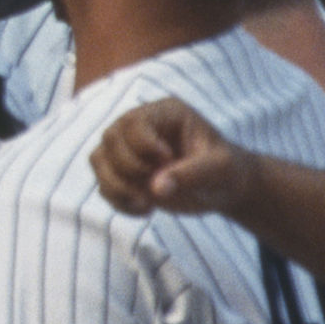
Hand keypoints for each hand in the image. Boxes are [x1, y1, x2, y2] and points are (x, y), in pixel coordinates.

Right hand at [91, 99, 248, 220]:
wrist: (222, 188)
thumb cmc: (225, 171)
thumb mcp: (219, 169)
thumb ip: (192, 174)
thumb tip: (157, 188)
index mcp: (165, 113)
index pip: (134, 121)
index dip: (144, 145)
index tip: (168, 161)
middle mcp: (140, 126)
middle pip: (110, 138)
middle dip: (130, 168)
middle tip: (159, 187)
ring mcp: (128, 148)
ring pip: (98, 160)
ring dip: (117, 187)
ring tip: (147, 203)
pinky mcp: (122, 172)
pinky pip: (103, 184)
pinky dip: (118, 201)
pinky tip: (145, 210)